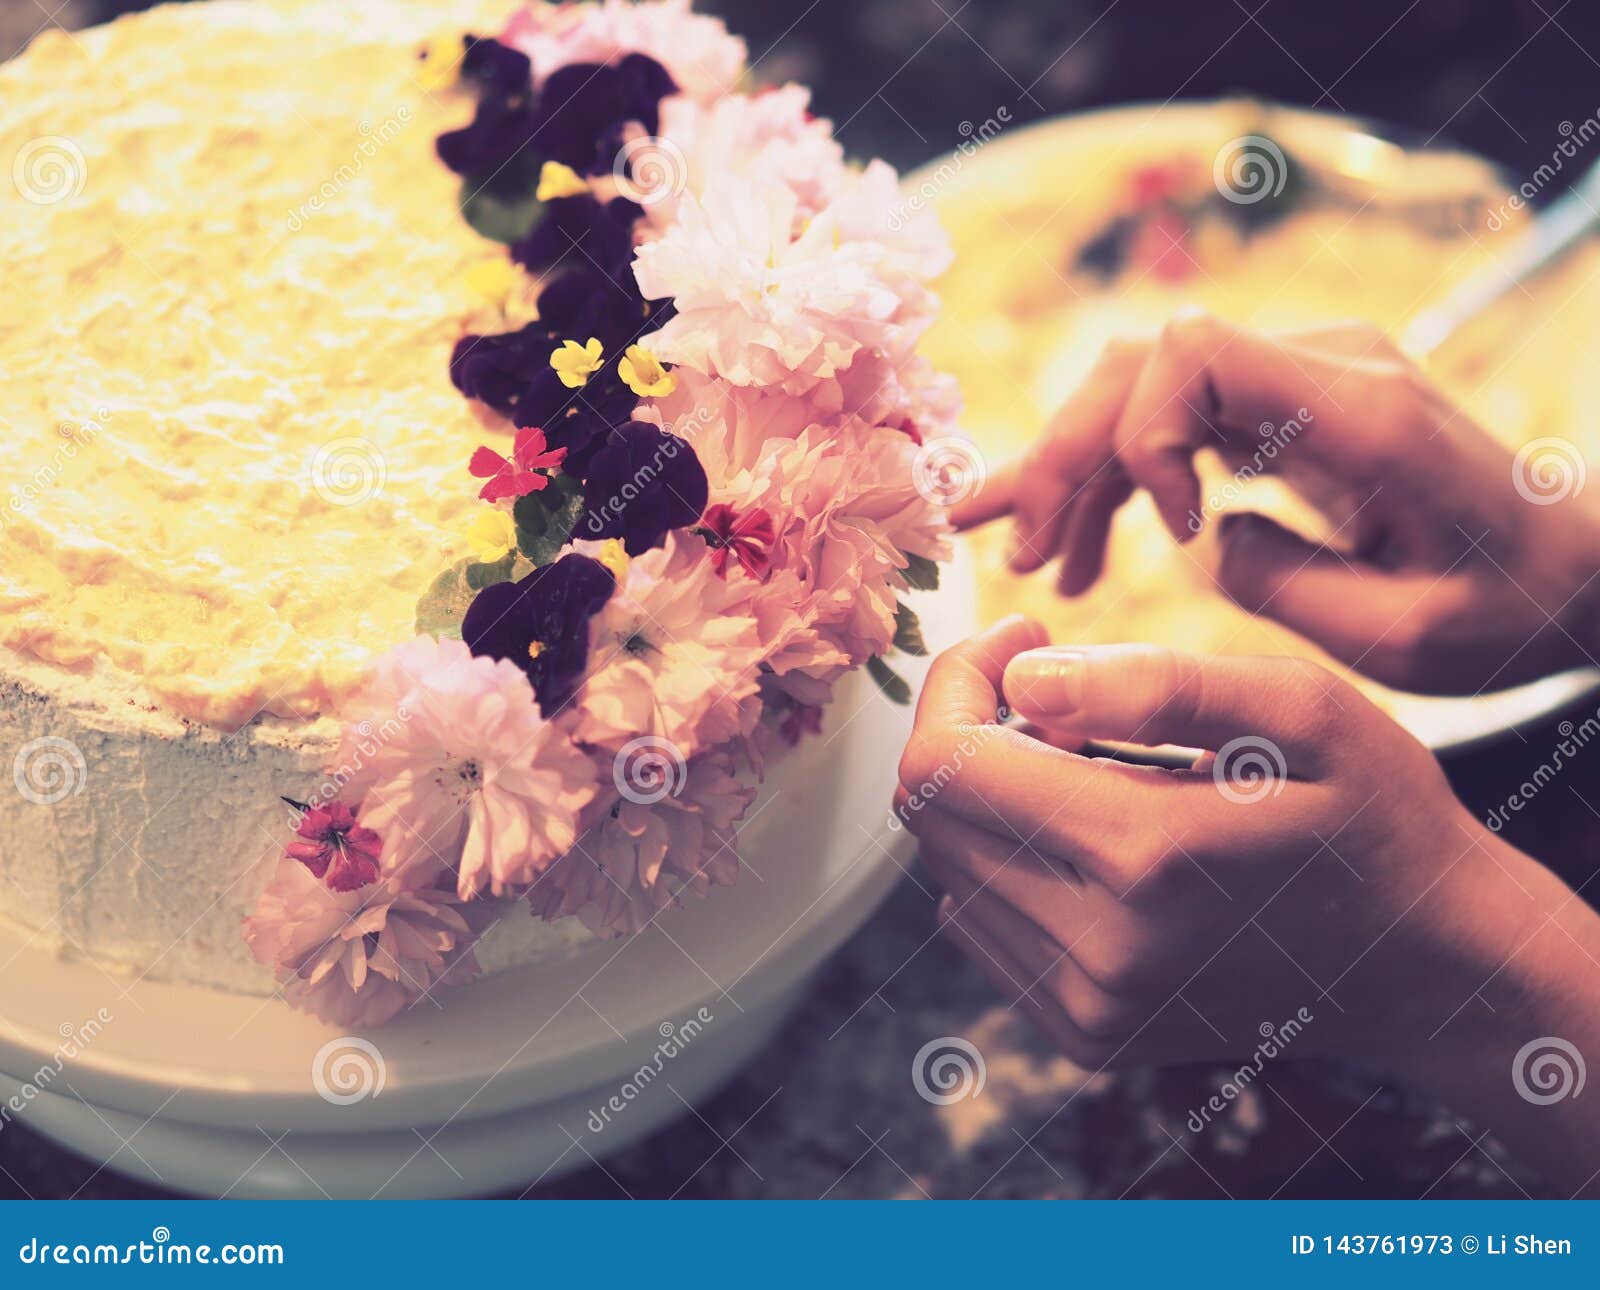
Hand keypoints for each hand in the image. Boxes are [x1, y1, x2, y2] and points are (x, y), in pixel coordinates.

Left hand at [897, 618, 1599, 1191]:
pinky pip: (981, 924)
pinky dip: (1006, 861)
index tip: (1022, 637)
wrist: (1430, 964)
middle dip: (969, 728)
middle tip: (1058, 692)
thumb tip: (1022, 678)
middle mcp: (1098, 953)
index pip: (941, 765)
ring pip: (948, 868)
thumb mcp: (1300, 711)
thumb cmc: (1374, 815)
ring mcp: (1087, 1008)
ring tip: (1088, 767)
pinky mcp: (1085, 1036)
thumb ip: (1154, 684)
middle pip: (931, 815)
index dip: (958, 681)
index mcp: (1145, 858)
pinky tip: (1086, 837)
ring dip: (990, 798)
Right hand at [955, 314, 1599, 693]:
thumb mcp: (1403, 637)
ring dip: (1073, 471)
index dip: (1144, 435)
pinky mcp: (1281, 409)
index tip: (1173, 533)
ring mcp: (1296, 380)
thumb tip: (1198, 540)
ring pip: (1137, 388)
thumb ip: (1280, 583)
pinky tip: (1086, 553)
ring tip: (1032, 561)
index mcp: (1358, 410)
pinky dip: (1117, 483)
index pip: (1192, 351)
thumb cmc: (1502, 609)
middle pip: (1140, 365)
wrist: (1567, 569)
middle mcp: (1319, 368)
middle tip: (1025, 557)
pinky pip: (1170, 420)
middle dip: (1066, 458)